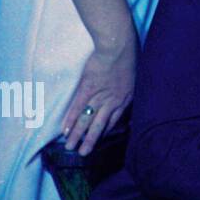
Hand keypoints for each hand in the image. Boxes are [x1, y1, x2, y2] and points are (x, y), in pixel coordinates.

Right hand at [62, 38, 136, 153]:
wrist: (118, 45)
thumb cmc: (128, 56)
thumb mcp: (134, 76)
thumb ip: (127, 89)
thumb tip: (124, 97)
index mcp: (125, 98)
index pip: (114, 121)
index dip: (105, 132)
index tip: (98, 142)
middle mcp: (113, 101)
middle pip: (100, 125)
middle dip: (91, 140)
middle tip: (83, 154)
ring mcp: (99, 95)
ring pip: (87, 119)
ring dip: (78, 134)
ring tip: (70, 147)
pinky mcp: (87, 88)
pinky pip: (77, 107)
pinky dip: (70, 119)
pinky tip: (65, 129)